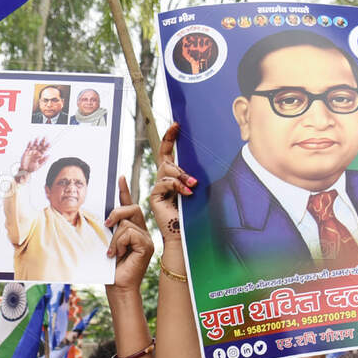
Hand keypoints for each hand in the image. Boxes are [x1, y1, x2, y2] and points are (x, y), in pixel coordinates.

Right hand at [15, 137, 48, 177]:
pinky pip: (28, 147)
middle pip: (40, 146)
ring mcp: (31, 151)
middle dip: (43, 141)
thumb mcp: (39, 165)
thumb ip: (44, 160)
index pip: (44, 149)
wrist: (25, 170)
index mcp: (40, 155)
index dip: (47, 146)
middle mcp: (36, 152)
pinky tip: (31, 141)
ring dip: (36, 141)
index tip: (49, 143)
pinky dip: (29, 144)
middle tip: (45, 137)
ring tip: (38, 137)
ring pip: (34, 145)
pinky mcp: (26, 152)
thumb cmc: (32, 168)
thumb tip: (49, 155)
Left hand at [106, 174, 152, 291]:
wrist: (118, 287)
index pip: (129, 206)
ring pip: (127, 224)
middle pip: (132, 209)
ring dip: (114, 238)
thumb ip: (110, 229)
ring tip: (113, 252)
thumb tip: (105, 216)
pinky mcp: (147, 246)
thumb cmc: (111, 268)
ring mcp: (147, 238)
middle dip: (116, 213)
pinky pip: (129, 234)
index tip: (120, 177)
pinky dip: (119, 244)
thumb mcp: (108, 243)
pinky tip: (118, 255)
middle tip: (106, 223)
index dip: (125, 191)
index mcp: (133, 229)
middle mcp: (142, 231)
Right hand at [147, 123, 195, 247]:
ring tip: (192, 186)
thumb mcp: (195, 189)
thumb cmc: (193, 213)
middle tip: (191, 174)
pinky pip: (164, 183)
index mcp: (172, 176)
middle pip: (166, 160)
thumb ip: (193, 176)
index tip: (176, 124)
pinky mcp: (155, 196)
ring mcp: (158, 188)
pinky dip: (177, 186)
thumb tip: (202, 164)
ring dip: (181, 176)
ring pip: (166, 170)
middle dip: (179, 164)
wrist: (184, 233)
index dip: (169, 137)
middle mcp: (163, 180)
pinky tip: (187, 193)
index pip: (167, 152)